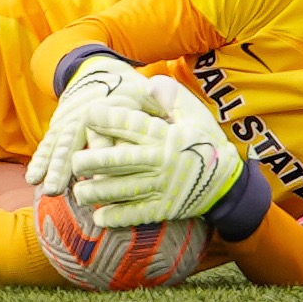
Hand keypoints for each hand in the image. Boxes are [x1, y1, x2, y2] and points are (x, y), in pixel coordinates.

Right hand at [26, 53, 160, 195]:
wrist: (100, 71)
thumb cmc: (132, 92)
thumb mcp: (148, 95)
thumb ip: (158, 109)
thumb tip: (169, 120)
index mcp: (110, 105)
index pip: (105, 131)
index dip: (100, 151)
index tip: (99, 177)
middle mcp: (85, 112)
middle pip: (73, 140)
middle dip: (63, 165)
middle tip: (56, 189)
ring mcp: (69, 118)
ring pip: (57, 143)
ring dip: (47, 166)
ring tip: (39, 186)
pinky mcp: (59, 124)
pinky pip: (48, 143)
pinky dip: (39, 159)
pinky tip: (32, 178)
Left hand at [70, 76, 242, 227]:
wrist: (229, 182)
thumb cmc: (205, 141)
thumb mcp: (194, 113)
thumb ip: (170, 96)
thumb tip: (148, 84)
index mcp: (165, 135)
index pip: (131, 125)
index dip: (107, 119)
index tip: (87, 115)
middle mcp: (161, 161)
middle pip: (121, 160)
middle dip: (93, 161)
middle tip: (74, 162)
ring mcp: (162, 187)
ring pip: (124, 189)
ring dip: (98, 192)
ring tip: (79, 193)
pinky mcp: (164, 208)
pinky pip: (138, 214)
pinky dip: (117, 217)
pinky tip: (99, 217)